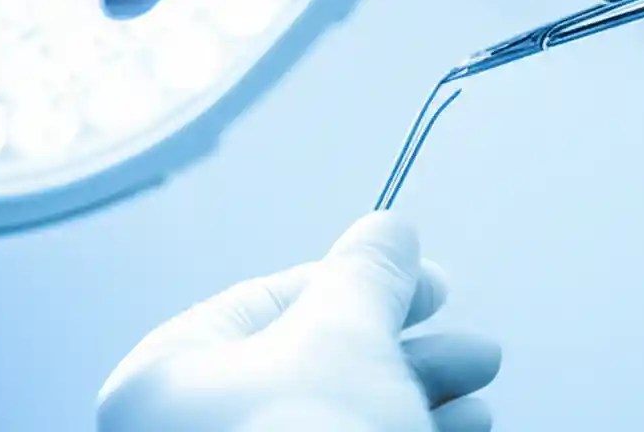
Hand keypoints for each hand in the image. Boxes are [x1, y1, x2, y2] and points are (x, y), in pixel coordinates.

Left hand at [97, 213, 500, 431]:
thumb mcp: (345, 335)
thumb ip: (365, 274)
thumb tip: (386, 232)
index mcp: (166, 379)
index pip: (266, 303)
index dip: (356, 281)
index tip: (418, 278)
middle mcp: (191, 430)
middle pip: (314, 365)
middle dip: (406, 347)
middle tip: (465, 343)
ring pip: (338, 416)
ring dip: (419, 394)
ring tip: (477, 389)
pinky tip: (460, 426)